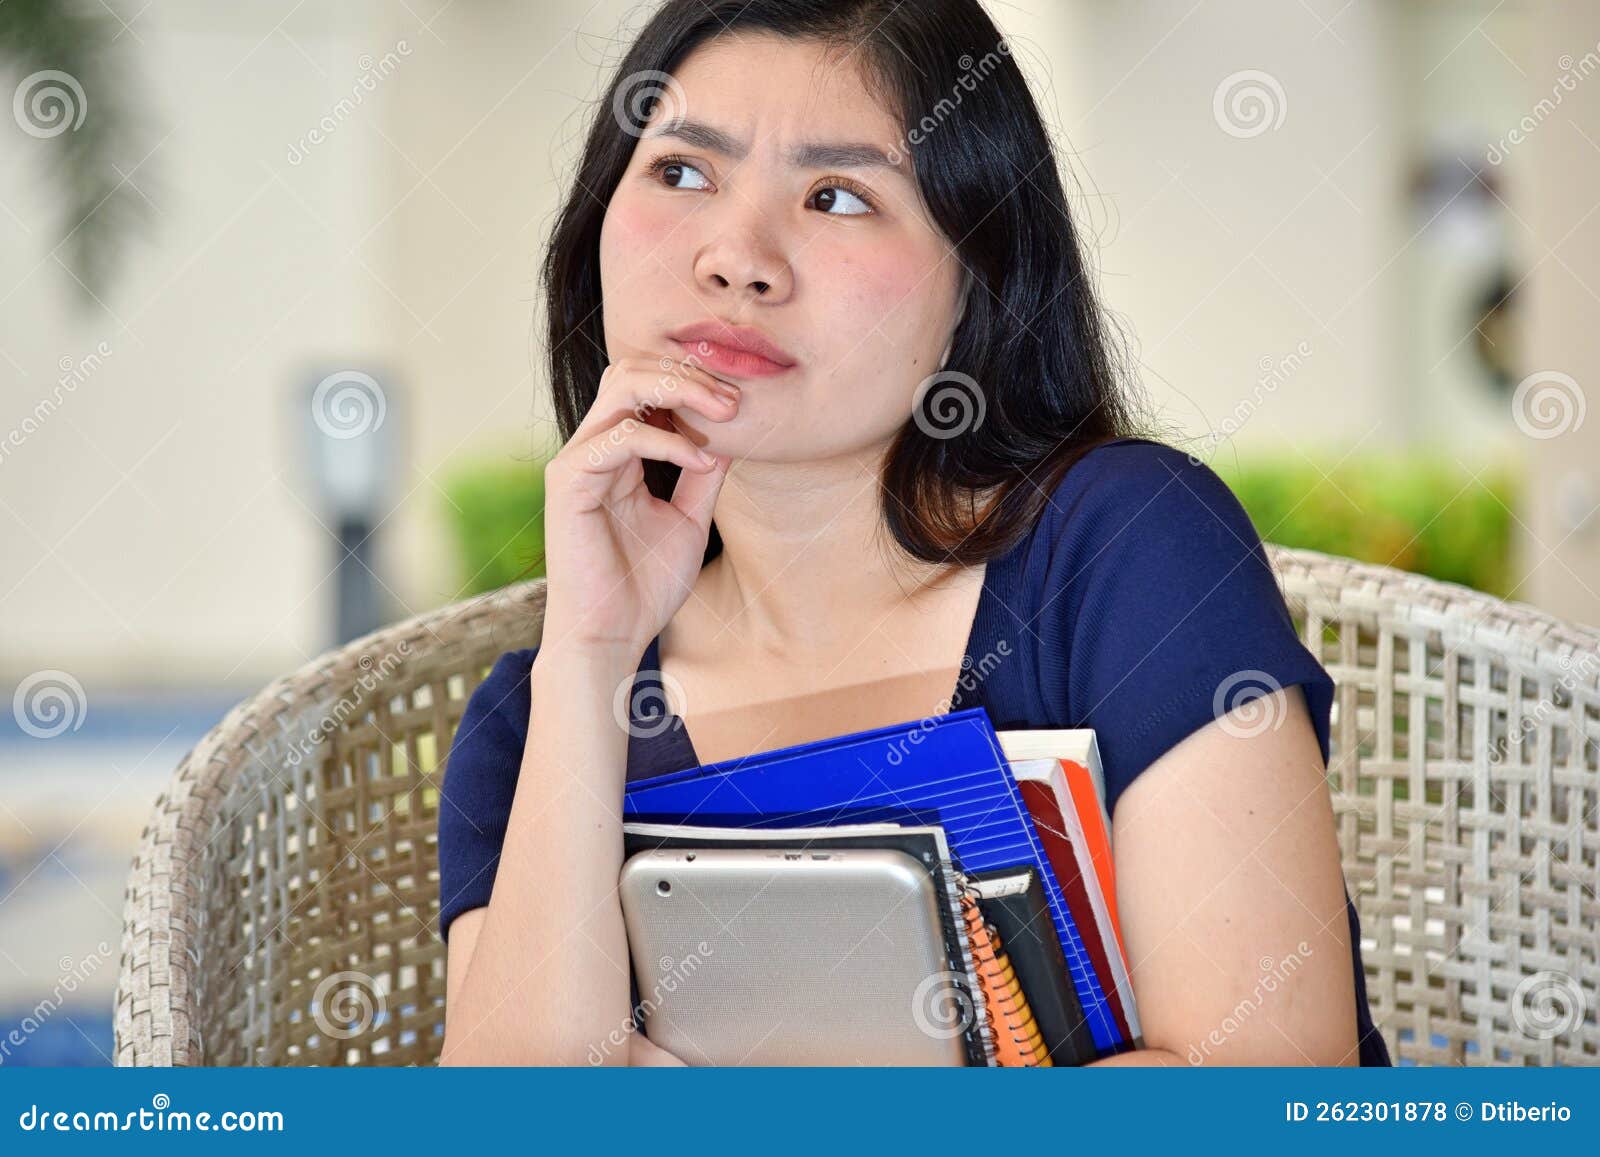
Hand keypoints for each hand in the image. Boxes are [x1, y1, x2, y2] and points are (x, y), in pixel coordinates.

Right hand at [540, 355, 738, 658]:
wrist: (612, 635)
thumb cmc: (644, 585)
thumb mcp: (689, 518)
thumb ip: (702, 473)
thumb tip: (730, 432)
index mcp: (616, 453)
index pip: (646, 386)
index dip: (694, 382)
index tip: (741, 403)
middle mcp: (592, 448)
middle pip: (631, 370)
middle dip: (689, 375)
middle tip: (734, 401)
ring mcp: (577, 461)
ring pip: (622, 386)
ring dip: (681, 390)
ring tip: (724, 414)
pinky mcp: (569, 481)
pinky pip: (618, 436)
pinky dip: (666, 441)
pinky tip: (699, 462)